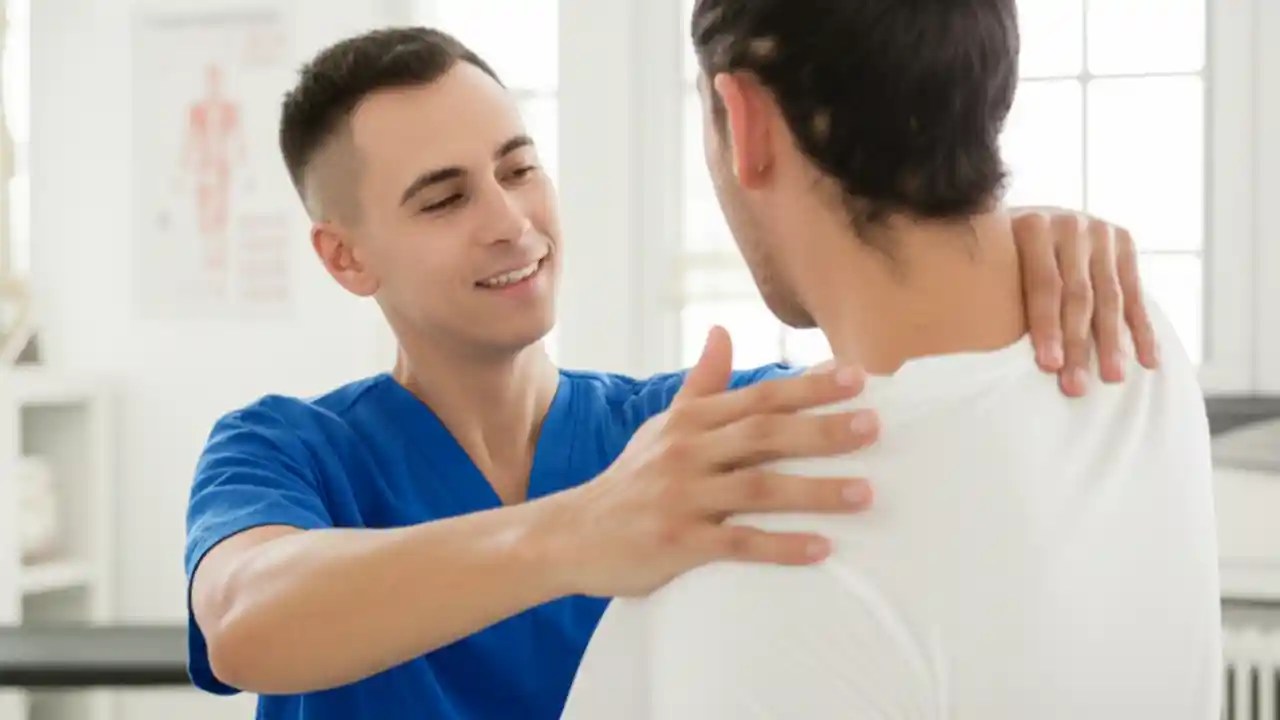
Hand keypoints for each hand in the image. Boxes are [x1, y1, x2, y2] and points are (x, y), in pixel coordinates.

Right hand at [545, 327, 877, 598]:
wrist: (569, 535)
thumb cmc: (629, 480)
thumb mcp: (662, 426)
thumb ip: (700, 383)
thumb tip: (724, 331)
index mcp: (691, 422)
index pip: (757, 396)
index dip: (807, 387)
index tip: (855, 376)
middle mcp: (688, 452)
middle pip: (764, 434)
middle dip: (821, 428)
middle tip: (873, 425)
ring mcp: (682, 497)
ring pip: (757, 487)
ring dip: (814, 490)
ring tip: (864, 493)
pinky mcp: (677, 542)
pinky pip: (737, 543)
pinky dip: (780, 545)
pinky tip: (820, 549)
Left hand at [1011, 208, 1161, 396]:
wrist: (1031, 216)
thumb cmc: (999, 251)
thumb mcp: (993, 257)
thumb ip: (996, 287)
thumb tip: (982, 346)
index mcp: (1033, 226)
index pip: (1044, 286)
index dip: (1047, 327)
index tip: (1049, 366)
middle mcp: (1070, 224)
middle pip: (1078, 296)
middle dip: (1078, 344)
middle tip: (1077, 387)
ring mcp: (1100, 232)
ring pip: (1110, 298)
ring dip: (1113, 342)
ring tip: (1113, 378)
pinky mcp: (1124, 242)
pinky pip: (1135, 293)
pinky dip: (1143, 329)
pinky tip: (1149, 360)